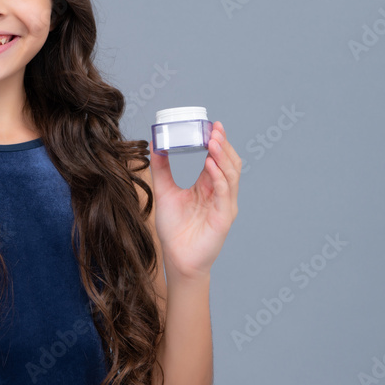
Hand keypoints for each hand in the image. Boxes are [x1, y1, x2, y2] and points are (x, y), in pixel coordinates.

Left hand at [148, 121, 240, 279]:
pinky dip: (219, 177)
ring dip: (223, 157)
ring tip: (213, 141)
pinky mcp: (224, 217)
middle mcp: (220, 193)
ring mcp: (224, 205)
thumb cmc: (174, 229)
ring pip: (230, 175)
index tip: (213, 125)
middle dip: (223, 145)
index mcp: (208, 186)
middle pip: (228, 163)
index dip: (218, 142)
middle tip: (215, 129)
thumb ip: (161, 169)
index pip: (218, 159)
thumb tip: (154, 144)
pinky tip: (210, 165)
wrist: (177, 258)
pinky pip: (225, 193)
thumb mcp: (165, 191)